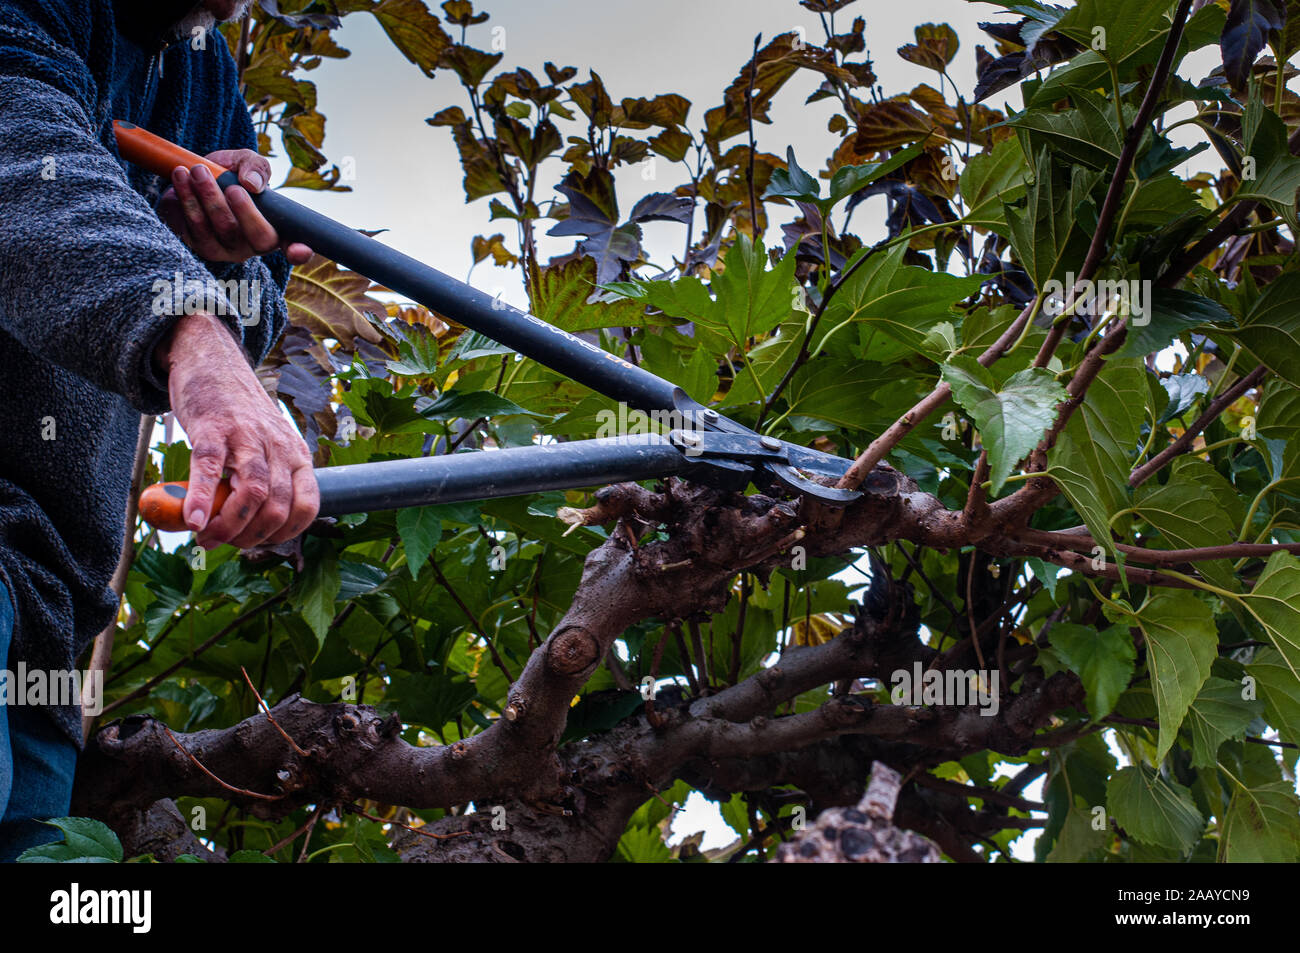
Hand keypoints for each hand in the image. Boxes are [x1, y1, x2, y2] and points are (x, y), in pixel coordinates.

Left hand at [158, 149, 312, 265]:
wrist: (188, 179)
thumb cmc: (226, 175)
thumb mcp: (244, 163)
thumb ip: (256, 166)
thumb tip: (252, 183)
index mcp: (274, 228)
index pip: (293, 247)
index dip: (300, 252)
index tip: (300, 250)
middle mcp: (253, 245)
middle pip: (259, 238)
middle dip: (246, 211)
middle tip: (232, 187)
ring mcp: (226, 250)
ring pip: (222, 230)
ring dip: (209, 197)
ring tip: (197, 170)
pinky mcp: (198, 246)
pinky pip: (194, 227)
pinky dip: (187, 199)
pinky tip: (181, 177)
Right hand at [158, 313, 318, 548]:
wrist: (213, 362)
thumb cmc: (237, 413)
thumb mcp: (266, 444)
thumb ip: (265, 477)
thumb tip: (248, 524)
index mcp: (296, 454)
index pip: (308, 505)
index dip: (286, 533)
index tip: (260, 542)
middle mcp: (279, 446)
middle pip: (279, 506)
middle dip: (252, 536)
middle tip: (223, 543)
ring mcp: (247, 436)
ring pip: (254, 492)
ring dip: (231, 525)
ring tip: (207, 538)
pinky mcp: (213, 427)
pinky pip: (210, 468)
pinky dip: (203, 499)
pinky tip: (193, 520)